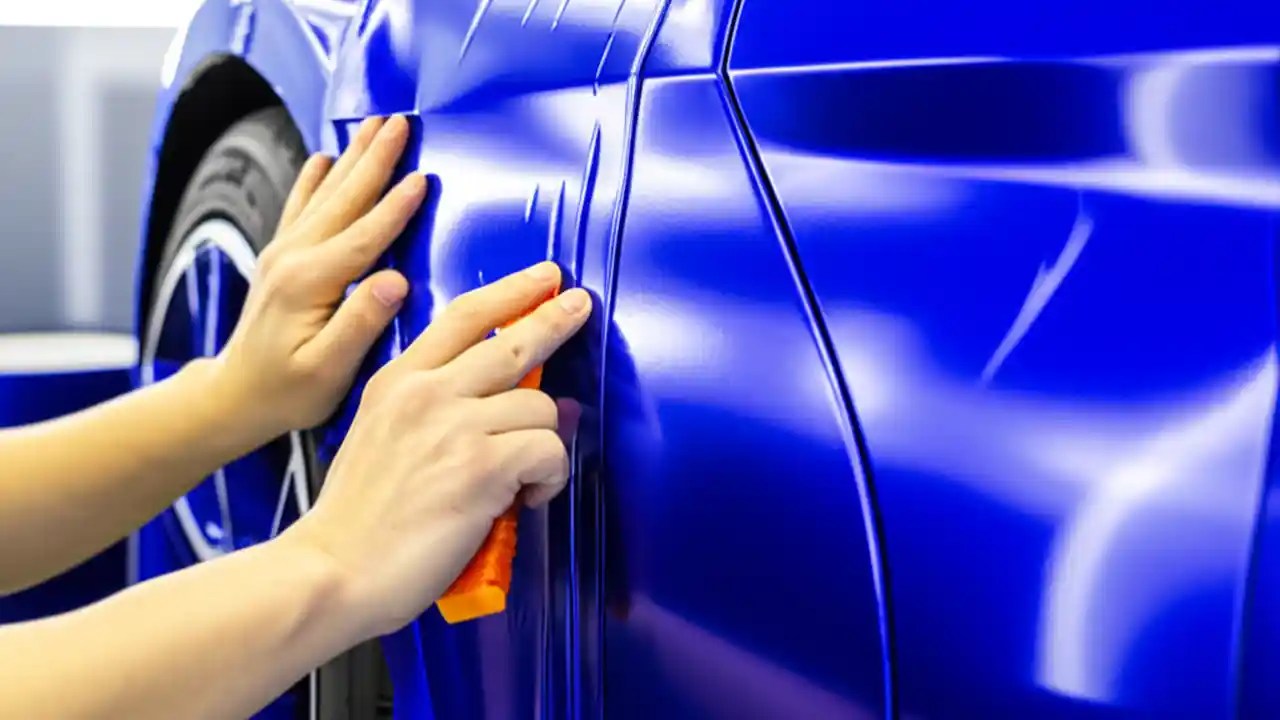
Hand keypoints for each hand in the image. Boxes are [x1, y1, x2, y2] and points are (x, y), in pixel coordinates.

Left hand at [214, 115, 424, 435]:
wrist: (233, 396)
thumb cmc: (286, 393)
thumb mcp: (328, 370)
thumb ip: (361, 324)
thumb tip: (395, 281)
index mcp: (310, 283)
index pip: (364, 236)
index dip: (396, 206)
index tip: (423, 177)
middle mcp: (293, 258)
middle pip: (344, 199)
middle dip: (375, 158)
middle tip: (400, 122)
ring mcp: (282, 254)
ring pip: (325, 194)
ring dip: (353, 157)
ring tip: (374, 126)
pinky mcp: (279, 259)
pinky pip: (300, 207)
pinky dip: (313, 179)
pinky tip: (324, 159)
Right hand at [284, 262, 590, 635]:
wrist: (332, 571)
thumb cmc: (358, 522)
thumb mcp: (381, 439)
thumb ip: (438, 412)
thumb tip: (517, 398)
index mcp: (397, 382)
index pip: (462, 317)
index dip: (510, 292)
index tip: (542, 278)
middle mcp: (426, 392)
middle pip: (511, 340)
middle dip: (554, 320)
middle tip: (579, 305)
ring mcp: (454, 425)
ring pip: (541, 406)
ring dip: (546, 444)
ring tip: (525, 481)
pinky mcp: (482, 466)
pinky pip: (549, 451)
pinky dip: (550, 479)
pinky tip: (527, 500)